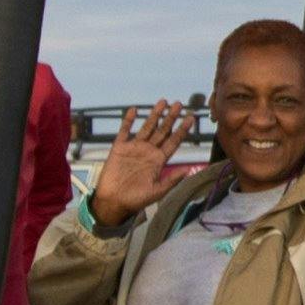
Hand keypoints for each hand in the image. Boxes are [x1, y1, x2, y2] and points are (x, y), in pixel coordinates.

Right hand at [90, 97, 194, 226]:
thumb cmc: (136, 199)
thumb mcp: (157, 191)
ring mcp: (134, 148)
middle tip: (179, 104)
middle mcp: (148, 151)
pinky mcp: (119, 148)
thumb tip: (189, 169)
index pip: (173, 142)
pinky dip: (128, 120)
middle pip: (162, 131)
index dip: (182, 130)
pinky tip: (134, 110)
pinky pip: (124, 131)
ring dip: (154, 115)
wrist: (113, 202)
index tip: (191, 118)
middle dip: (171, 118)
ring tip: (163, 102)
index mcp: (158, 161)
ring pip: (146, 127)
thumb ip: (172, 179)